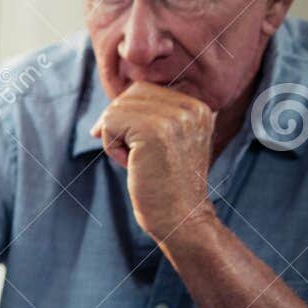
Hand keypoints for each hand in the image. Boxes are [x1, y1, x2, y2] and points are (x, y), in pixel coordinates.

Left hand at [91, 82, 216, 238]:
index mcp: (198, 106)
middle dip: (118, 124)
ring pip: (116, 109)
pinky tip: (130, 164)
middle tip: (132, 155)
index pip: (144, 90)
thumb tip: (112, 106)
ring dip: (114, 137)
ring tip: (134, 160)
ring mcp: (174, 117)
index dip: (127, 116)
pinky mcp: (153, 130)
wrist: (181, 217)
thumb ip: (153, 117)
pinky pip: (110, 123)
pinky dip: (110, 146)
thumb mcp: (168, 141)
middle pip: (130, 95)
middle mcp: (191, 107)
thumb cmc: (166, 184)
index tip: (135, 147)